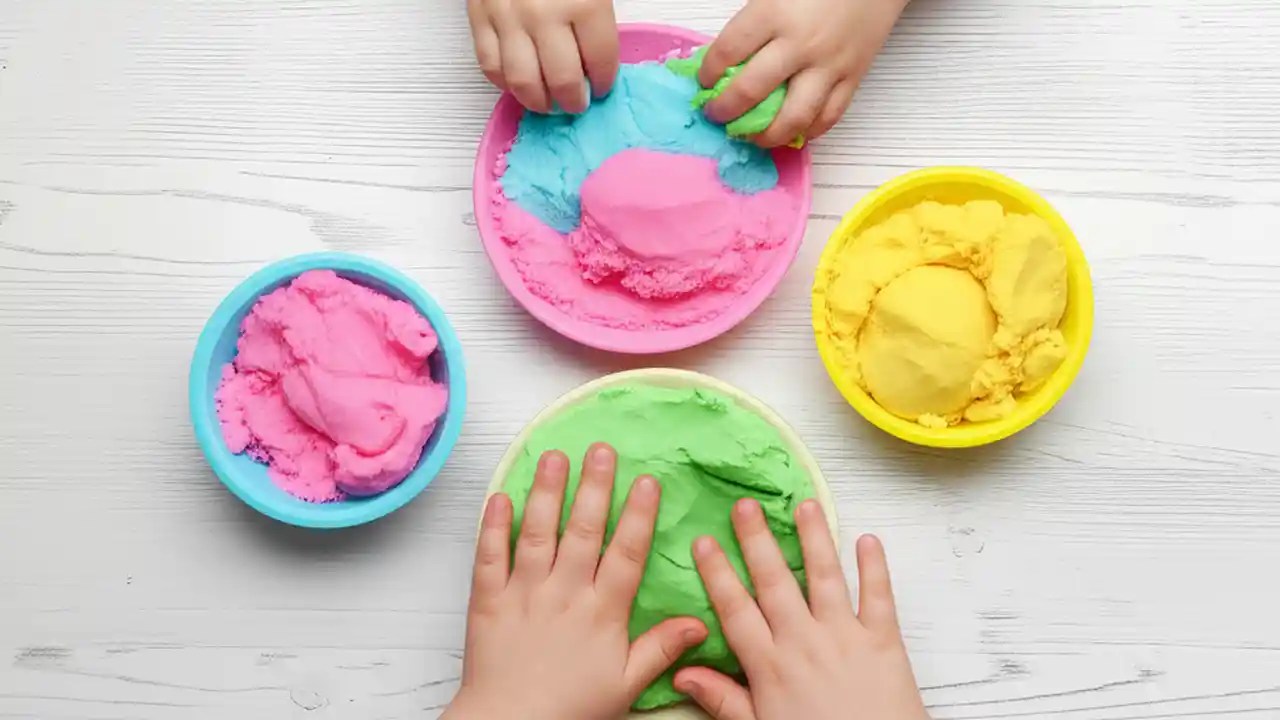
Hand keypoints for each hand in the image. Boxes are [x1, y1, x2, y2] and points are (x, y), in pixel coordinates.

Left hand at [443, 444, 707, 719]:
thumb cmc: (571, 708)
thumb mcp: (626, 685)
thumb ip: (660, 648)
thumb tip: (700, 623)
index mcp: (602, 612)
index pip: (626, 553)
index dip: (638, 515)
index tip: (647, 481)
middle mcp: (564, 593)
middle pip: (582, 531)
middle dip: (594, 487)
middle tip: (601, 449)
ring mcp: (523, 593)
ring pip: (537, 533)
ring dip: (547, 493)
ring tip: (555, 457)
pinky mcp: (488, 601)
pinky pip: (489, 557)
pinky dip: (493, 526)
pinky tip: (501, 496)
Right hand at [466, 0, 618, 113]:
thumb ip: (598, 12)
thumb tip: (601, 53)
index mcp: (582, 1)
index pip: (600, 60)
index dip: (605, 80)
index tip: (603, 86)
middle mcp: (543, 14)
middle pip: (563, 80)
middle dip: (574, 100)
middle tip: (578, 103)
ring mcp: (507, 17)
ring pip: (523, 81)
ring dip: (539, 100)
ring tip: (549, 102)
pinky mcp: (479, 16)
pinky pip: (489, 64)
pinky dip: (504, 82)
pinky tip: (517, 83)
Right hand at [675, 499, 929, 719]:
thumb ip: (724, 700)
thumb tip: (682, 673)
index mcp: (770, 666)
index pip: (736, 609)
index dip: (717, 573)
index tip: (702, 542)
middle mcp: (804, 642)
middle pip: (775, 582)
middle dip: (757, 540)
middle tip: (745, 506)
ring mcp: (845, 638)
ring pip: (824, 577)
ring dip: (814, 538)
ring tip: (806, 505)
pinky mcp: (884, 642)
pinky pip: (879, 597)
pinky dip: (874, 567)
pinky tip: (869, 540)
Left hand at [699, 0, 906, 145]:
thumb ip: (753, 22)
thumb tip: (724, 55)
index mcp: (775, 13)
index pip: (728, 51)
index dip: (709, 72)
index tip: (704, 81)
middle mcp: (800, 44)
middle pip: (752, 91)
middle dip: (726, 110)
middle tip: (717, 115)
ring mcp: (829, 66)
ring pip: (792, 117)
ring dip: (765, 135)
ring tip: (750, 136)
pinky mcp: (852, 78)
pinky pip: (827, 117)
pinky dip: (806, 132)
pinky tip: (790, 133)